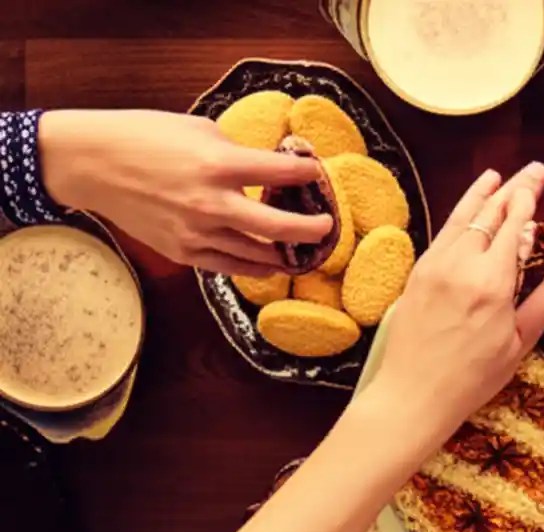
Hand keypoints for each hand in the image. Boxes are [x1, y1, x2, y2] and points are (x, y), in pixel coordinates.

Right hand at [39, 109, 332, 275]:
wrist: (92, 164)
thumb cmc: (145, 137)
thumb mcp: (200, 130)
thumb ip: (238, 153)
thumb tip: (271, 167)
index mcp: (219, 164)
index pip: (283, 173)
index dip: (309, 174)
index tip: (318, 174)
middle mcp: (212, 204)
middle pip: (281, 227)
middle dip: (313, 229)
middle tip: (328, 227)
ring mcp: (197, 233)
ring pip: (259, 255)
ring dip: (288, 254)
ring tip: (306, 251)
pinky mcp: (183, 252)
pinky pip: (230, 266)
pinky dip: (254, 266)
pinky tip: (272, 264)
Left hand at [365, 163, 543, 455]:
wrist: (413, 394)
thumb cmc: (477, 375)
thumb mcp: (525, 338)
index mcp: (494, 282)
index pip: (516, 224)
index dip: (530, 200)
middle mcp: (463, 264)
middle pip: (494, 212)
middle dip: (517, 188)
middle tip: (537, 170)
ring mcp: (437, 263)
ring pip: (467, 215)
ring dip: (488, 192)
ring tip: (504, 175)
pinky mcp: (420, 270)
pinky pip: (447, 229)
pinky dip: (463, 209)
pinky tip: (474, 199)